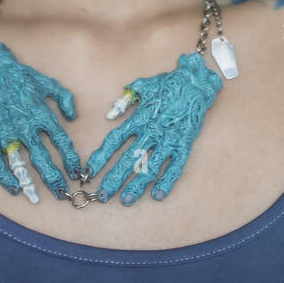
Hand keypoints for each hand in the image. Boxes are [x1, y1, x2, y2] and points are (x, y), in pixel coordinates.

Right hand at [0, 42, 81, 200]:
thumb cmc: (22, 77)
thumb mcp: (49, 83)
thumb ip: (65, 99)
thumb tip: (73, 116)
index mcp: (41, 114)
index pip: (61, 143)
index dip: (71, 160)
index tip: (78, 173)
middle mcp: (25, 126)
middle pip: (43, 158)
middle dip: (54, 178)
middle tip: (63, 193)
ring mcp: (6, 133)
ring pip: (20, 163)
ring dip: (29, 182)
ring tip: (37, 199)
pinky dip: (3, 176)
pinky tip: (13, 187)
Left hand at [84, 52, 222, 204]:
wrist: (195, 82)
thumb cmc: (165, 85)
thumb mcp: (141, 87)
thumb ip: (123, 102)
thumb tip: (109, 115)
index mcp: (138, 118)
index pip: (114, 141)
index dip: (100, 158)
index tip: (88, 172)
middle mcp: (152, 131)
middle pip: (129, 159)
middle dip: (115, 179)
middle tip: (103, 195)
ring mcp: (168, 139)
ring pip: (150, 167)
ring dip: (137, 185)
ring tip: (126, 200)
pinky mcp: (184, 145)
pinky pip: (175, 166)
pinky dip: (167, 181)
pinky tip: (158, 195)